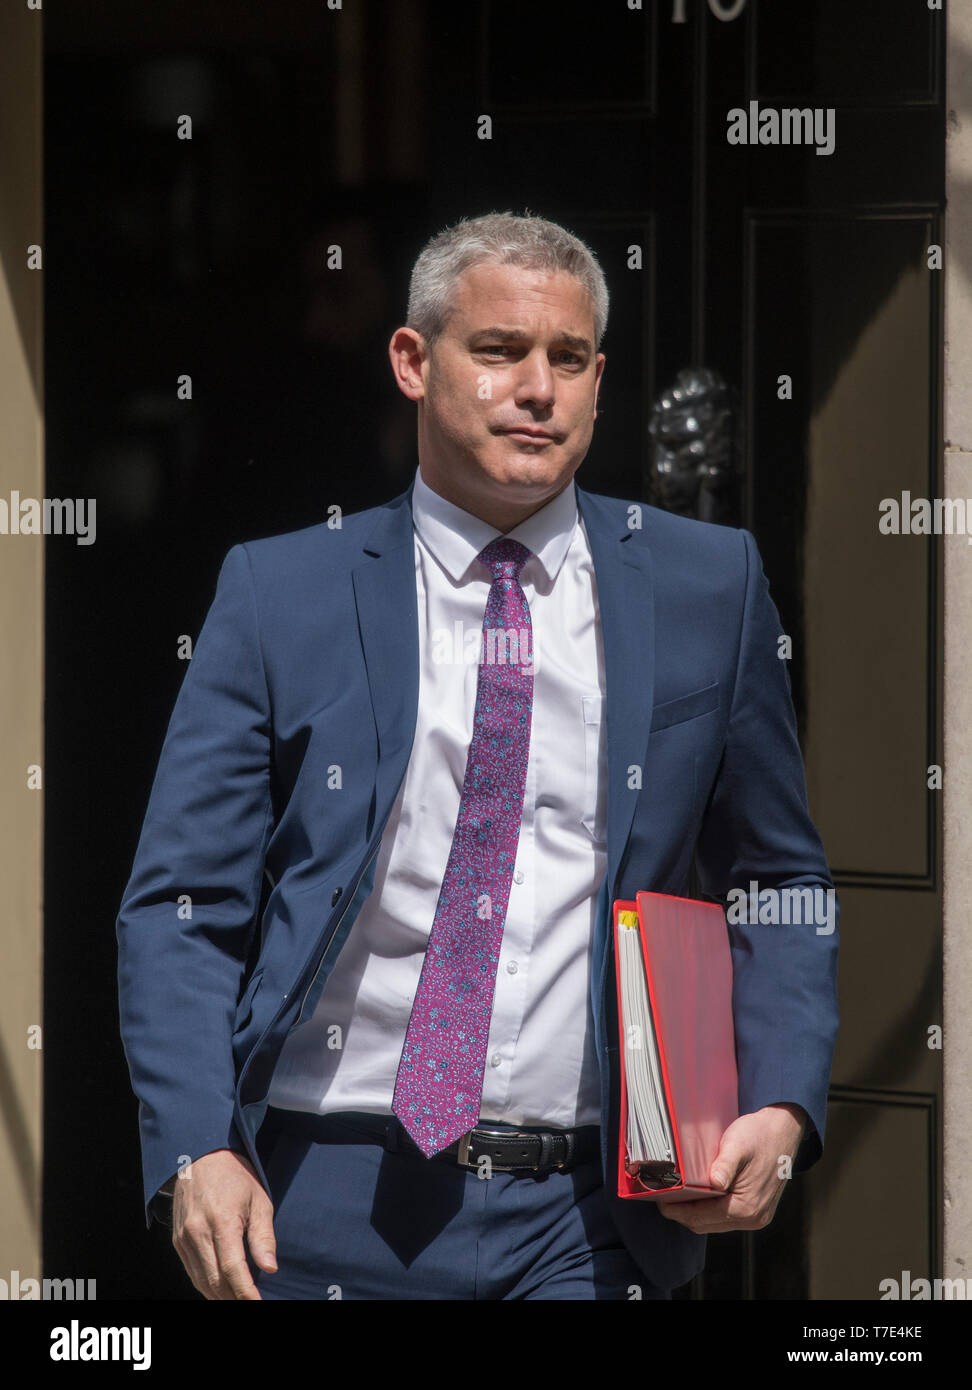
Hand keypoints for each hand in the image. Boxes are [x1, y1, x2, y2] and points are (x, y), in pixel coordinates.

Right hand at [171, 1148, 276, 1299]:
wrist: (202, 1156)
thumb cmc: (236, 1176)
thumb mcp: (259, 1200)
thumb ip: (263, 1236)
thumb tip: (269, 1268)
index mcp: (221, 1221)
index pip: (233, 1269)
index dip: (246, 1292)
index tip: (257, 1304)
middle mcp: (198, 1232)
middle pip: (215, 1281)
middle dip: (233, 1299)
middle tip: (250, 1304)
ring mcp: (184, 1237)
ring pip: (201, 1281)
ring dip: (219, 1297)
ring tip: (238, 1300)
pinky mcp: (177, 1240)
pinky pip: (191, 1271)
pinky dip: (205, 1285)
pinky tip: (220, 1290)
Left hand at [658, 1103, 805, 1233]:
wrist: (784, 1130)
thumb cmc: (759, 1135)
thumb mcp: (738, 1144)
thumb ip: (725, 1165)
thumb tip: (714, 1182)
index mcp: (746, 1207)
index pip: (700, 1218)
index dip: (676, 1210)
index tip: (659, 1199)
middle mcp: (753, 1218)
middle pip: (704, 1224)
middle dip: (682, 1212)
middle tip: (662, 1196)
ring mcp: (756, 1217)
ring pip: (714, 1223)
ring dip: (695, 1211)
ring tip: (676, 1194)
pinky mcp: (756, 1211)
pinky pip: (725, 1217)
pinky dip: (708, 1209)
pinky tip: (698, 1193)